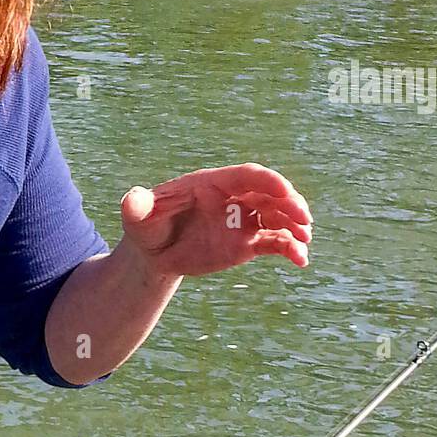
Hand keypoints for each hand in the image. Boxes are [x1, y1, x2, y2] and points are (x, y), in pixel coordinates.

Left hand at [118, 163, 311, 280]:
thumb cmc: (147, 224)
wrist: (155, 251)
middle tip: (303, 219)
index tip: (284, 190)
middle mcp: (233, 198)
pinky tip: (301, 260)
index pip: (246, 176)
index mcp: (212, 183)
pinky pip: (274, 242)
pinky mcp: (247, 243)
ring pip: (276, 217)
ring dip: (294, 225)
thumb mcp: (138, 216)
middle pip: (269, 194)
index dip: (266, 181)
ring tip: (305, 240)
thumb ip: (138, 205)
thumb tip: (131, 200)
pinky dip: (290, 249)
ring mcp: (242, 220)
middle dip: (288, 203)